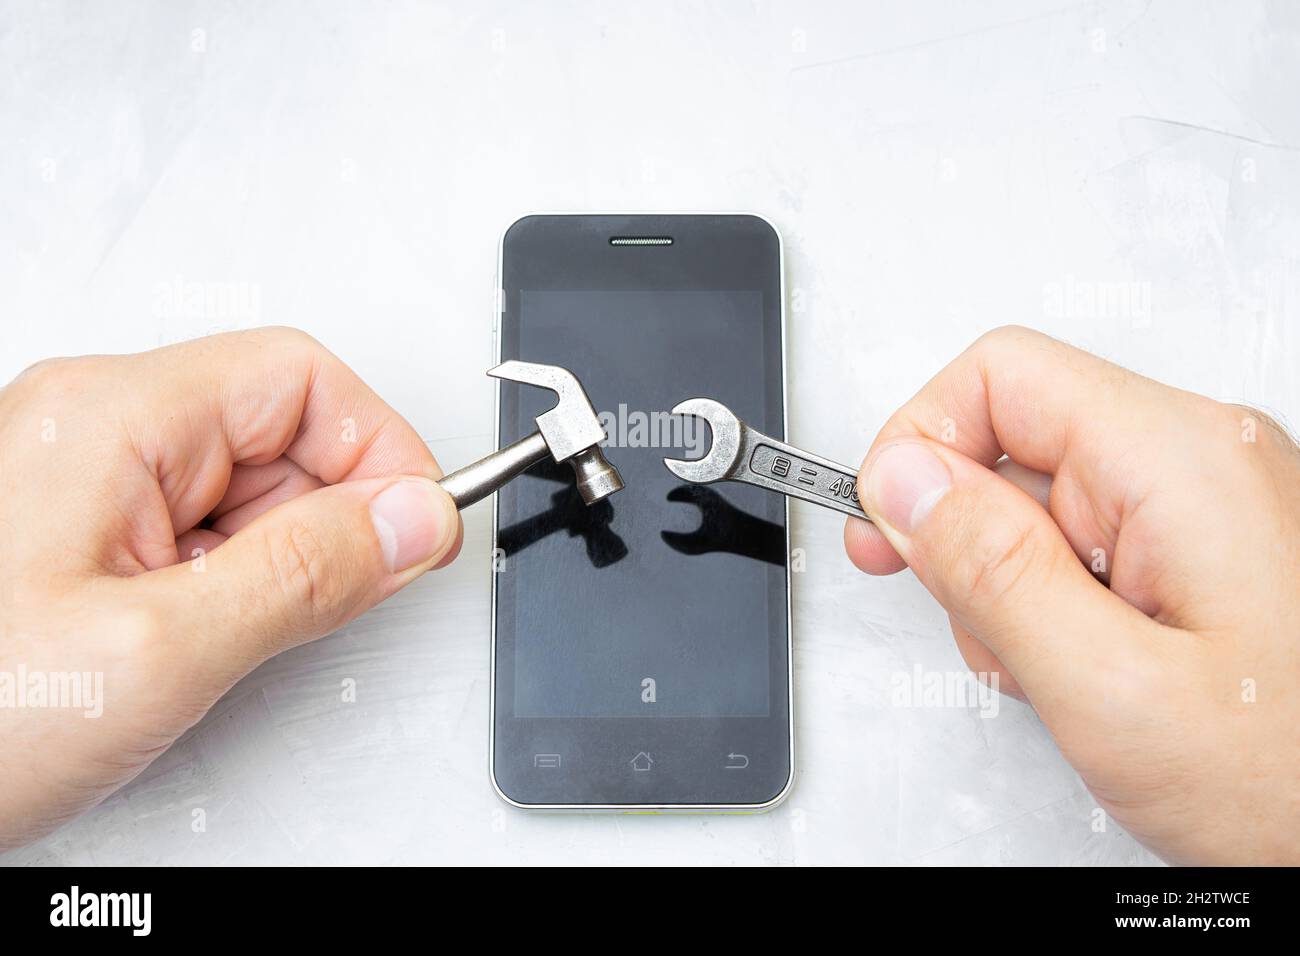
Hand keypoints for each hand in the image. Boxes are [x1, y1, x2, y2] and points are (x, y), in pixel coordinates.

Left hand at [0, 328, 461, 848]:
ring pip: (248, 487)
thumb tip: (414, 518)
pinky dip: (232, 584)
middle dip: (330, 517)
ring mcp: (87, 478)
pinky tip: (197, 640)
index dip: (380, 449)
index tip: (416, 529)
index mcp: (112, 419)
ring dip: (278, 560)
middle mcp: (97, 429)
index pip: (302, 380)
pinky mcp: (87, 530)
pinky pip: (203, 531)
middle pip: (281, 429)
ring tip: (225, 639)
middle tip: (326, 605)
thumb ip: (307, 575)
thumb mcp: (161, 653)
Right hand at [845, 326, 1299, 864]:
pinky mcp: (1197, 547)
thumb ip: (993, 573)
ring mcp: (1201, 504)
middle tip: (983, 628)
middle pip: (1011, 441)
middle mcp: (1197, 460)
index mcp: (1179, 461)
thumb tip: (904, 480)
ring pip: (1038, 503)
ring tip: (1056, 670)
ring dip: (1010, 587)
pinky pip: (1081, 546)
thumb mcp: (1111, 689)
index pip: (999, 378)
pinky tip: (1084, 667)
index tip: (885, 529)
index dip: (919, 446)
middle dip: (967, 541)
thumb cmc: (1296, 780)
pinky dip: (1053, 606)